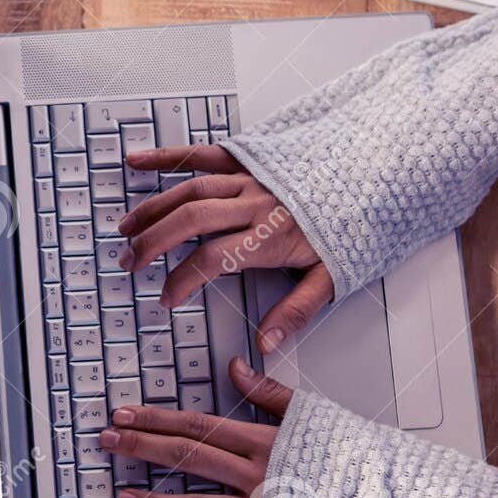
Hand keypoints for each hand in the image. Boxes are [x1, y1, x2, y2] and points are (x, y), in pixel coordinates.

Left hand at [98, 358, 294, 497]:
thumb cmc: (353, 460)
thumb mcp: (313, 416)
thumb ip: (269, 393)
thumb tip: (235, 364)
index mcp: (265, 443)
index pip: (199, 426)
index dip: (157, 419)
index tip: (124, 414)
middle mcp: (259, 475)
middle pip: (190, 458)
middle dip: (143, 448)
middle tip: (106, 440)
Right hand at [119, 145, 332, 353]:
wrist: (370, 179)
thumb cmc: (346, 229)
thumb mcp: (330, 277)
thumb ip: (295, 310)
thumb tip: (265, 343)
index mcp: (271, 235)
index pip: (214, 257)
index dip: (182, 279)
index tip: (165, 297)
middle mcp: (254, 203)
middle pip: (192, 219)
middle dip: (153, 241)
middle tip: (128, 262)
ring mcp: (247, 178)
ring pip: (190, 189)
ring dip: (153, 208)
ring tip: (126, 229)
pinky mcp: (245, 160)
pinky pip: (202, 154)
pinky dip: (167, 156)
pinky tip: (137, 161)